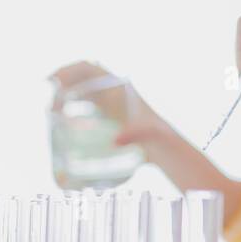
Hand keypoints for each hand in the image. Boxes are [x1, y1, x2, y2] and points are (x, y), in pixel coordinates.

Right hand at [49, 60, 240, 208]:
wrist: (193, 172)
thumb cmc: (180, 156)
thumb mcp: (162, 143)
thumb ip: (143, 135)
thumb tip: (116, 138)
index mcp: (130, 96)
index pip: (94, 68)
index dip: (70, 70)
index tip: (50, 84)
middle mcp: (123, 101)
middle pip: (85, 80)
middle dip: (62, 84)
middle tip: (47, 104)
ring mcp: (120, 115)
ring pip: (86, 97)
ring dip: (66, 101)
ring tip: (51, 117)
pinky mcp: (119, 132)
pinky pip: (91, 117)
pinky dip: (74, 119)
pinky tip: (65, 133)